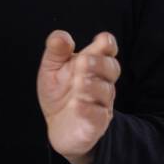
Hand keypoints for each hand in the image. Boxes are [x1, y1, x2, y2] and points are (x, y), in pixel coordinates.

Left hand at [37, 31, 119, 163]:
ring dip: (92, 85)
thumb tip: (62, 37)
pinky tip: (77, 104)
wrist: (57, 125)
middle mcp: (101, 81)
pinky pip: (98, 116)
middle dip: (100, 63)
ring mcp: (100, 102)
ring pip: (106, 91)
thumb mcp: (51, 68)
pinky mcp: (95, 123)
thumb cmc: (58, 92)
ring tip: (78, 83)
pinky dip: (88, 109)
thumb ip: (56, 50)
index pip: (107, 50)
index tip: (103, 40)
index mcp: (93, 63)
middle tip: (84, 61)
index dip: (107, 44)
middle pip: (112, 68)